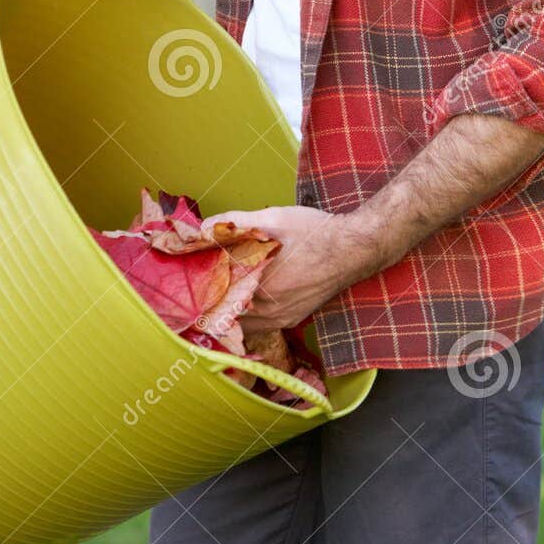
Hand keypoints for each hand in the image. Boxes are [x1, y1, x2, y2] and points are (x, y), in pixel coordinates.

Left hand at [200, 205, 377, 332]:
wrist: (354, 249)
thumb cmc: (315, 232)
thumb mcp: (275, 218)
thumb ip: (236, 222)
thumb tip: (203, 226)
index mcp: (260, 285)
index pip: (217, 298)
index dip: (200, 290)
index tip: (188, 282)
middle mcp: (269, 310)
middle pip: (227, 314)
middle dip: (212, 301)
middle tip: (199, 286)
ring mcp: (282, 318)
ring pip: (242, 323)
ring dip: (229, 310)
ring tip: (219, 291)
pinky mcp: (293, 319)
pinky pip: (260, 325)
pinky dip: (247, 314)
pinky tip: (245, 296)